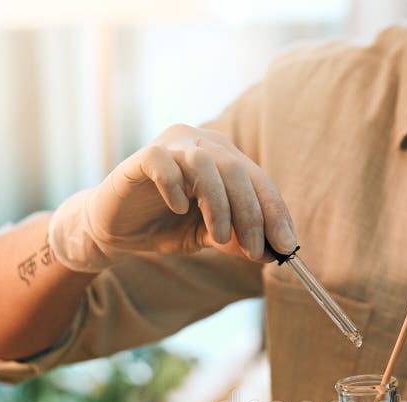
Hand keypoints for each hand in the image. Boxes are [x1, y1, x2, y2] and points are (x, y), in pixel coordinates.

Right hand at [49, 124, 296, 271]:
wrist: (119, 231)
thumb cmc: (170, 228)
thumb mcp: (212, 237)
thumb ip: (241, 240)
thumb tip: (277, 252)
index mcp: (226, 160)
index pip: (261, 182)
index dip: (276, 214)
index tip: (287, 247)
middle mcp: (202, 144)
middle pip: (238, 172)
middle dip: (251, 216)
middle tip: (254, 251)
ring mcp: (172, 146)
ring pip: (206, 164)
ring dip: (219, 205)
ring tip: (219, 238)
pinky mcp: (142, 157)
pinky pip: (164, 163)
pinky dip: (176, 187)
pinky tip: (179, 211)